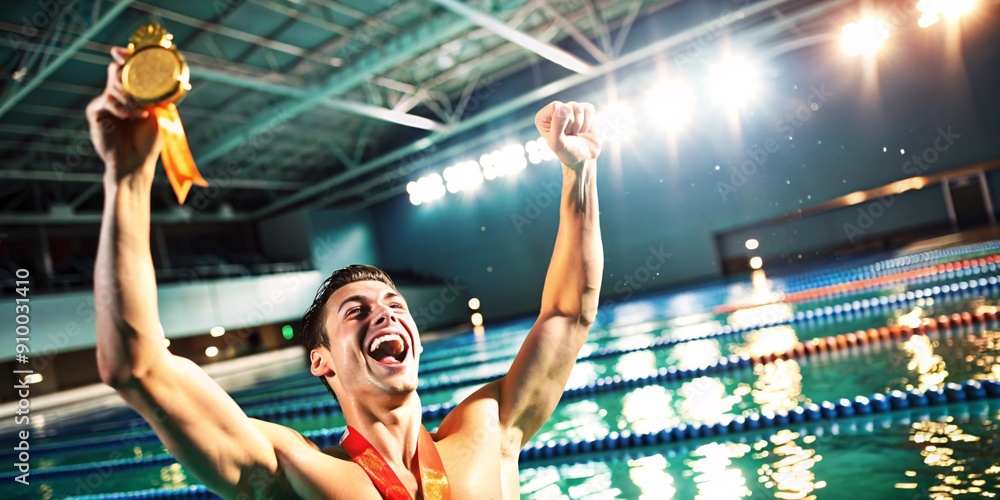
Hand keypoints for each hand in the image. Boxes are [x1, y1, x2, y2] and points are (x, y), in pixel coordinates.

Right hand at [85, 47, 161, 180]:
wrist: (135, 164)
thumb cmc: (148, 142)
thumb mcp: (159, 115)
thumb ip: (159, 97)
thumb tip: (179, 80)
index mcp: (130, 93)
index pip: (126, 67)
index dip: (126, 55)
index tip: (126, 50)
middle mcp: (116, 94)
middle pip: (117, 70)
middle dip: (129, 77)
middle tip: (141, 93)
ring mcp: (104, 102)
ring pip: (114, 85)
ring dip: (130, 98)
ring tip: (140, 113)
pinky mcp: (95, 112)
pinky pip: (107, 100)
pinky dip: (122, 108)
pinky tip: (132, 117)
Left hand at [534, 101, 600, 169]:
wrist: (584, 159)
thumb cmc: (567, 153)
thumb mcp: (558, 143)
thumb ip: (557, 125)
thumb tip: (564, 107)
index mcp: (543, 118)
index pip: (555, 106)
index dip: (562, 121)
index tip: (561, 134)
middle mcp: (555, 111)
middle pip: (567, 106)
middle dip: (571, 124)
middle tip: (569, 136)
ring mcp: (570, 110)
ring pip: (578, 107)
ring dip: (579, 125)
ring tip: (575, 134)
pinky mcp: (583, 111)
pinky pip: (588, 108)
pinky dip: (588, 122)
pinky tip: (583, 131)